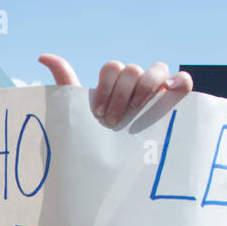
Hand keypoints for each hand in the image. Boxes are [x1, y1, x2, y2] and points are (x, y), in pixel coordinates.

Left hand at [38, 56, 193, 126]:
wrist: (114, 169)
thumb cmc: (96, 139)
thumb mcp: (78, 112)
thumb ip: (65, 83)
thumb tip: (43, 56)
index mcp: (113, 84)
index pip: (112, 68)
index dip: (106, 86)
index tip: (99, 112)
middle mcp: (134, 84)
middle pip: (132, 70)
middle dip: (121, 94)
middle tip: (113, 120)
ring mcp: (156, 91)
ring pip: (157, 68)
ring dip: (146, 85)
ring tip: (137, 109)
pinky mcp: (174, 101)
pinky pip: (183, 81)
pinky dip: (179, 81)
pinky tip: (169, 92)